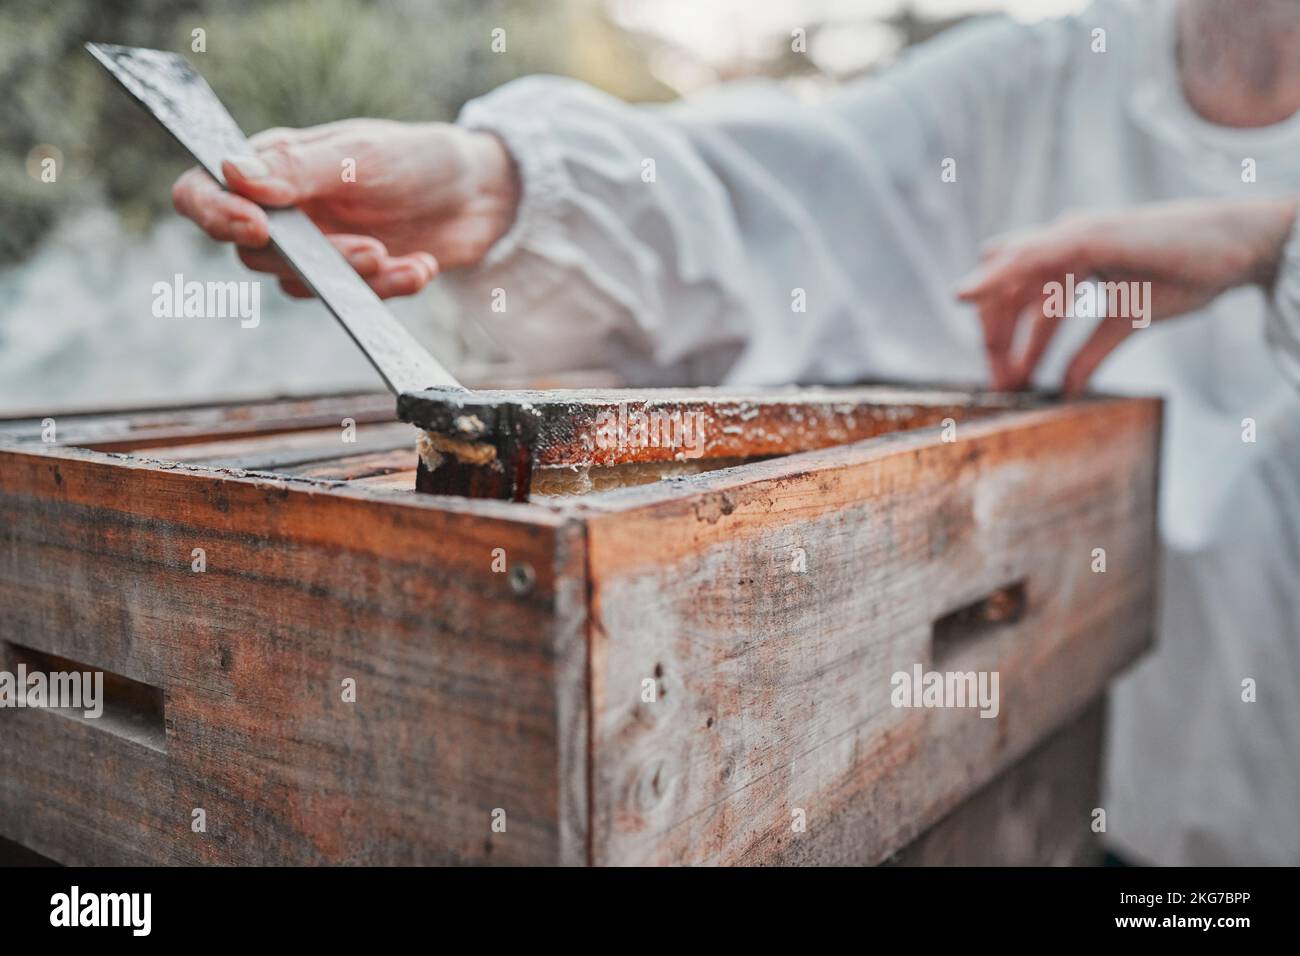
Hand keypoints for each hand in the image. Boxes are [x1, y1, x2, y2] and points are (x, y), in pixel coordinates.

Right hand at [171, 118, 519, 297]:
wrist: (481, 193)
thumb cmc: (417, 157)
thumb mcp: (361, 155)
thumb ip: (298, 169)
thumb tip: (231, 173)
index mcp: (271, 165)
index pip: (202, 191)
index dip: (214, 214)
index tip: (257, 228)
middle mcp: (283, 210)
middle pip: (255, 253)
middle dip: (317, 259)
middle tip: (372, 250)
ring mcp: (316, 248)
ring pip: (304, 285)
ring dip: (358, 279)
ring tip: (407, 259)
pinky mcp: (351, 279)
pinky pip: (351, 299)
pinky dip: (390, 288)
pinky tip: (423, 266)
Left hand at [956, 197, 1298, 392]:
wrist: (1236, 247)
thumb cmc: (1186, 275)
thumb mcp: (1124, 322)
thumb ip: (1089, 353)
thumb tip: (1066, 390)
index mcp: (1071, 258)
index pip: (1021, 297)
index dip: (1007, 337)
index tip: (1005, 378)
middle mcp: (1064, 240)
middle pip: (1009, 290)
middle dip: (998, 337)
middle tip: (1002, 384)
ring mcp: (1073, 233)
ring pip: (1010, 274)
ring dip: (996, 323)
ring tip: (999, 372)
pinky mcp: (1087, 234)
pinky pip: (1028, 255)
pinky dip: (995, 274)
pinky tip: (969, 294)